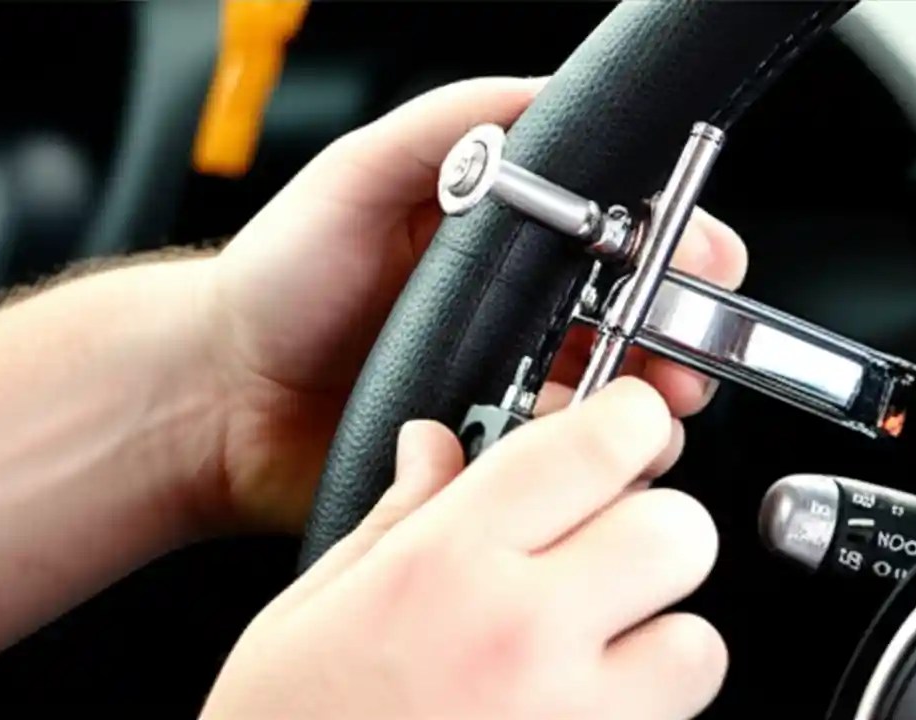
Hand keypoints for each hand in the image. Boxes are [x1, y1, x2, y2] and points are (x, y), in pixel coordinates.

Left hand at [192, 76, 746, 531]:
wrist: (216, 397)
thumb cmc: (276, 283)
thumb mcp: (357, 175)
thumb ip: (449, 128)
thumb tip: (544, 95)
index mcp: (502, 244)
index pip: (622, 235)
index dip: (676, 247)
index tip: (699, 260)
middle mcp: (516, 317)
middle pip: (639, 327)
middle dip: (680, 340)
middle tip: (679, 357)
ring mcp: (503, 392)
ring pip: (613, 404)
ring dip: (641, 408)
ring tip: (633, 409)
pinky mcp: (482, 460)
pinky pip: (556, 466)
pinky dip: (579, 460)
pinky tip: (559, 445)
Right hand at [200, 378, 725, 719]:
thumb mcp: (312, 604)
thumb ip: (397, 512)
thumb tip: (436, 445)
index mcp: (446, 564)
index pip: (597, 446)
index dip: (629, 420)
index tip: (625, 426)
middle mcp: (521, 637)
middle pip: (679, 533)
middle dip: (656, 527)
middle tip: (608, 543)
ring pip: (697, 645)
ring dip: (662, 636)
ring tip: (598, 646)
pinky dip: (639, 713)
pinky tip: (570, 710)